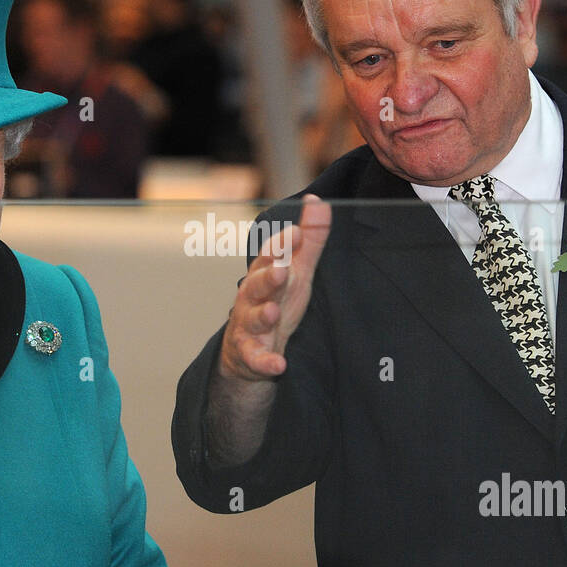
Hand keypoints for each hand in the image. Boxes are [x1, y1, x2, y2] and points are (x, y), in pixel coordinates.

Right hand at [218, 195, 331, 380]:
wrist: (248, 353)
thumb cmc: (275, 303)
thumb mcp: (297, 272)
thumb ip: (309, 240)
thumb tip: (317, 201)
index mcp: (265, 274)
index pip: (270, 256)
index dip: (281, 246)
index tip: (295, 233)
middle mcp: (252, 298)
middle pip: (257, 284)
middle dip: (268, 277)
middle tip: (281, 270)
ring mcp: (249, 327)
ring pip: (253, 319)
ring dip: (263, 315)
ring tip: (274, 312)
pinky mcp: (251, 356)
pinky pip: (256, 359)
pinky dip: (265, 362)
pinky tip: (278, 365)